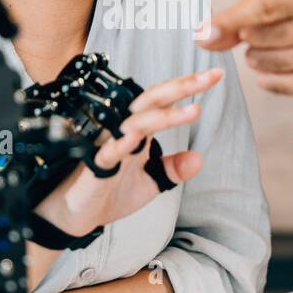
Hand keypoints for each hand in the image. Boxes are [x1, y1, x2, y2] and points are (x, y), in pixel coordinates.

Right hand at [36, 67, 223, 237]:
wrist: (76, 216)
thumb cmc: (108, 194)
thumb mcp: (149, 183)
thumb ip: (171, 169)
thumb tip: (198, 158)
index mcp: (137, 130)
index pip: (163, 102)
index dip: (187, 88)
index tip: (216, 76)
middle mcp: (123, 131)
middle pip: (152, 101)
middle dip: (182, 87)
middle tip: (210, 77)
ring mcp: (108, 146)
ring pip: (136, 123)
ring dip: (165, 117)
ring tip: (194, 110)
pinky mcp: (94, 167)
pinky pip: (108, 153)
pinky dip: (121, 145)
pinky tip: (136, 139)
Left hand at [197, 0, 292, 97]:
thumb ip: (245, 8)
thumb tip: (204, 36)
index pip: (265, 7)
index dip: (229, 20)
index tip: (201, 33)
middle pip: (256, 37)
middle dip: (249, 33)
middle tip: (272, 26)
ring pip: (258, 61)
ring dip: (258, 52)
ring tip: (285, 42)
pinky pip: (270, 83)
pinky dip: (268, 73)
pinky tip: (289, 60)